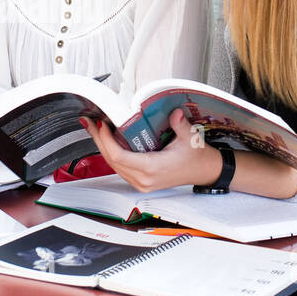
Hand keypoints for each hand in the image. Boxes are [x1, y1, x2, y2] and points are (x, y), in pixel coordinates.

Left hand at [80, 107, 220, 193]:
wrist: (205, 171)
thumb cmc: (197, 157)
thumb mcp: (190, 138)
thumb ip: (180, 125)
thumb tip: (173, 112)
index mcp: (153, 169)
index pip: (119, 156)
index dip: (106, 140)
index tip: (102, 124)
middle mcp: (144, 179)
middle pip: (112, 160)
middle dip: (99, 140)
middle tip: (91, 122)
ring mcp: (141, 183)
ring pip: (114, 165)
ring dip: (103, 147)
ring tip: (95, 129)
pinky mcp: (141, 182)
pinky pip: (120, 168)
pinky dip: (112, 153)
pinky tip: (108, 140)